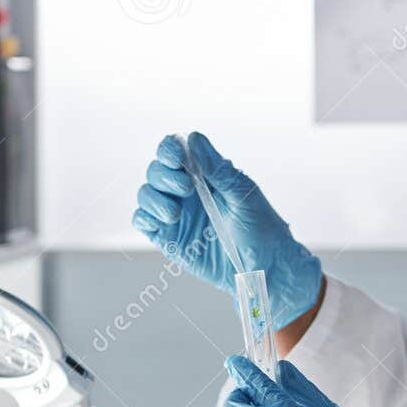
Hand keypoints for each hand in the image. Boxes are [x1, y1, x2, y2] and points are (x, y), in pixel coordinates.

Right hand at [131, 132, 323, 325]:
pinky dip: (145, 217)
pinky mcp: (168, 238)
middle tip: (187, 188)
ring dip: (154, 199)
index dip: (169, 149)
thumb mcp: (243, 193)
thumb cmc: (261, 228)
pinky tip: (164, 222)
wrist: (263, 268)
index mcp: (204, 175)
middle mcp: (186, 193)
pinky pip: (143, 221)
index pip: (175, 152)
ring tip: (175, 213)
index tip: (177, 157)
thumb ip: (217, 168)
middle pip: (156, 171)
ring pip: (146, 194)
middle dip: (165, 176)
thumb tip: (194, 138)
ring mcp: (175, 215)